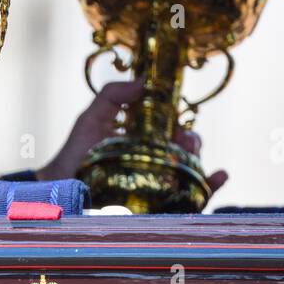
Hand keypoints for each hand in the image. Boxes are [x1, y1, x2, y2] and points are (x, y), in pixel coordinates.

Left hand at [36, 78, 227, 196]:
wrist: (64, 191)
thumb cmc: (77, 154)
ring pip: (192, 167)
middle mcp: (155, 158)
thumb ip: (112, 95)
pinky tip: (219, 175)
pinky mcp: (164, 203)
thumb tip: (144, 81)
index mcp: (142, 137)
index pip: (169, 124)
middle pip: (185, 145)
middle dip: (191, 139)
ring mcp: (161, 181)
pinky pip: (195, 195)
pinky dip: (212, 185)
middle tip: (183, 140)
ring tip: (191, 155)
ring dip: (198, 158)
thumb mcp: (92, 117)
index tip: (175, 116)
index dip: (177, 118)